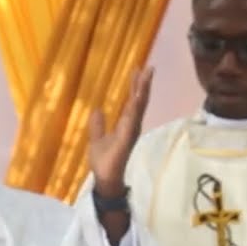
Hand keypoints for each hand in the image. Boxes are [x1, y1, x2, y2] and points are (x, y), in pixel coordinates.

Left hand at [88, 67, 152, 195]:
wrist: (104, 178)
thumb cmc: (103, 161)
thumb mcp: (97, 139)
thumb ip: (98, 125)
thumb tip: (97, 109)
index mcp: (126, 125)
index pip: (132, 102)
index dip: (136, 87)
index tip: (138, 70)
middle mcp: (132, 126)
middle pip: (140, 101)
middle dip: (144, 84)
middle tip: (149, 67)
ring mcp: (131, 131)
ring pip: (138, 107)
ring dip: (142, 92)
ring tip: (147, 76)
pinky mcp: (126, 138)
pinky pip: (132, 120)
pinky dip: (135, 108)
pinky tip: (137, 96)